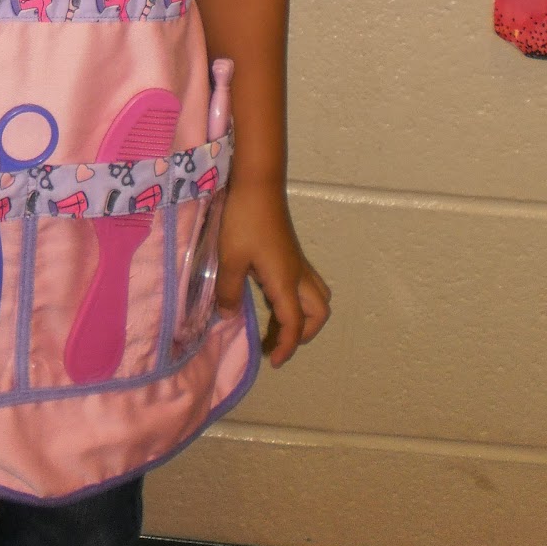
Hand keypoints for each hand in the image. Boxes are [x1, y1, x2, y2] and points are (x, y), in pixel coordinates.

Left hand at [215, 180, 330, 366]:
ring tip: (278, 322)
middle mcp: (298, 274)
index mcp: (285, 281)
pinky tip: (270, 294)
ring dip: (305, 315)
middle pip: (319, 312)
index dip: (287, 347)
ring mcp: (297, 261)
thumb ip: (229, 292)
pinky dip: (296, 298)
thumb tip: (228, 317)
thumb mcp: (230, 259)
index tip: (272, 361)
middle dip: (305, 333)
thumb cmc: (244, 221)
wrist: (257, 184)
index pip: (295, 324)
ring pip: (316, 296)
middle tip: (278, 340)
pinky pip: (305, 283)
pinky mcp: (291, 251)